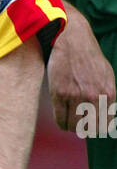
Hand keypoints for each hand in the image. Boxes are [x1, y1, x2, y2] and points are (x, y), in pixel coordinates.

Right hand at [47, 5, 114, 130]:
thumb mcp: (106, 75)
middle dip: (83, 128)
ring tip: (69, 118)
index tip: (90, 123)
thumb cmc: (88, 57)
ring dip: (71, 126)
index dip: (96, 128)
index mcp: (108, 93)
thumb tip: (106, 116)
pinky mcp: (60, 93)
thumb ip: (107, 96)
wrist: (72, 39)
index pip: (104, 125)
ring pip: (73, 127)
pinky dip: (61, 122)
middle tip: (78, 122)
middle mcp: (94, 96)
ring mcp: (76, 95)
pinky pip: (60, 120)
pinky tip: (61, 115)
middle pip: (88, 129)